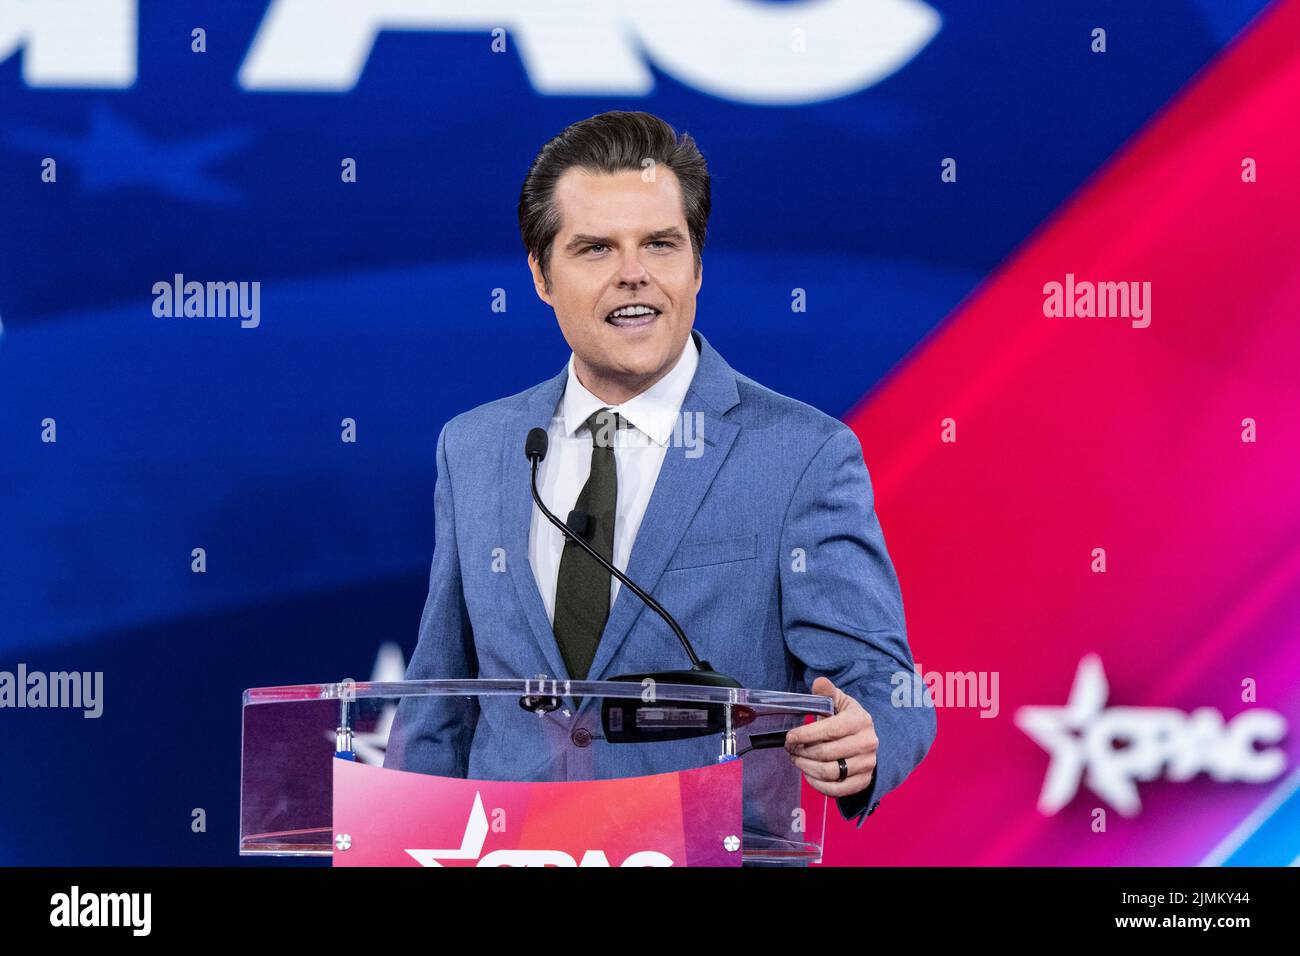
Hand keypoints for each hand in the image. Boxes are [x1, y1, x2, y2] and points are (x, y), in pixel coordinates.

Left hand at [784, 676, 877, 797]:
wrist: (867, 740)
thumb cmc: (846, 719)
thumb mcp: (839, 702)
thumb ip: (827, 692)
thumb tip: (818, 682)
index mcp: (860, 720)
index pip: (829, 730)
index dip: (805, 735)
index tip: (789, 738)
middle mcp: (867, 743)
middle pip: (826, 753)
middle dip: (802, 752)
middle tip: (790, 750)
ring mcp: (868, 764)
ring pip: (829, 772)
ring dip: (806, 768)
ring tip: (797, 760)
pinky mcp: (864, 781)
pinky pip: (837, 789)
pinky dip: (818, 785)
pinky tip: (809, 775)